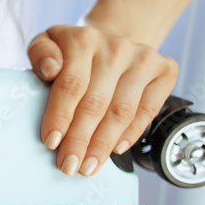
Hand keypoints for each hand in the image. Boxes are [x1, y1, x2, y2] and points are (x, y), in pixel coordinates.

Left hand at [27, 24, 177, 175]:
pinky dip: (131, 133)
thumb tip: (50, 69)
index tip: (51, 142)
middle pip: (96, 103)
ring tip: (89, 165)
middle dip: (80, 140)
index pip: (71, 84)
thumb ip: (40, 54)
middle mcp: (116, 47)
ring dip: (103, 144)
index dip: (60, 116)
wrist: (112, 40)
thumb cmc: (73, 50)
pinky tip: (115, 149)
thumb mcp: (47, 43)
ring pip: (121, 111)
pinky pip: (148, 110)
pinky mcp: (165, 70)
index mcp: (84, 39)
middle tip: (69, 164)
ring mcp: (143, 58)